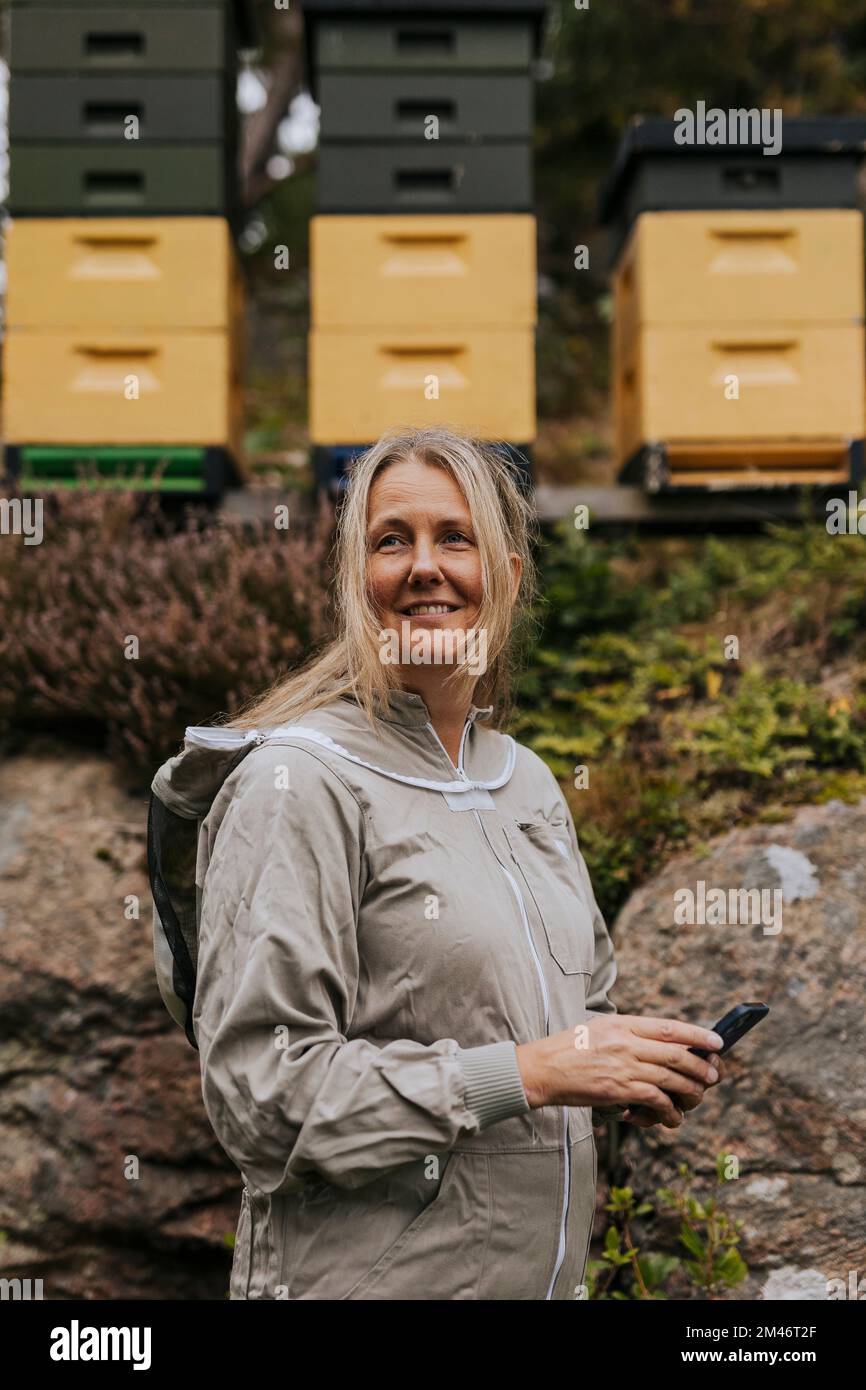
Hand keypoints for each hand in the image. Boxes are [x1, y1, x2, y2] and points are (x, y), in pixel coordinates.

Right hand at [516, 1014, 724, 1129]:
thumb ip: (627, 1034)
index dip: (697, 1034)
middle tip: (713, 1073)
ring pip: (671, 1078)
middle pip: (676, 1053)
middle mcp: (627, 1042)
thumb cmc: (568, 1049)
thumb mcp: (598, 1029)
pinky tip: (673, 1116)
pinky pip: (655, 1100)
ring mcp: (624, 1067)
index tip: (716, 1040)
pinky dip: (669, 1110)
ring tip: (699, 1094)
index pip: (669, 1027)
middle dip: (700, 1065)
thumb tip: (658, 1044)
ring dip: (691, 1088)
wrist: (542, 1069)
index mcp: (623, 1024)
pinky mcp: (619, 1090)